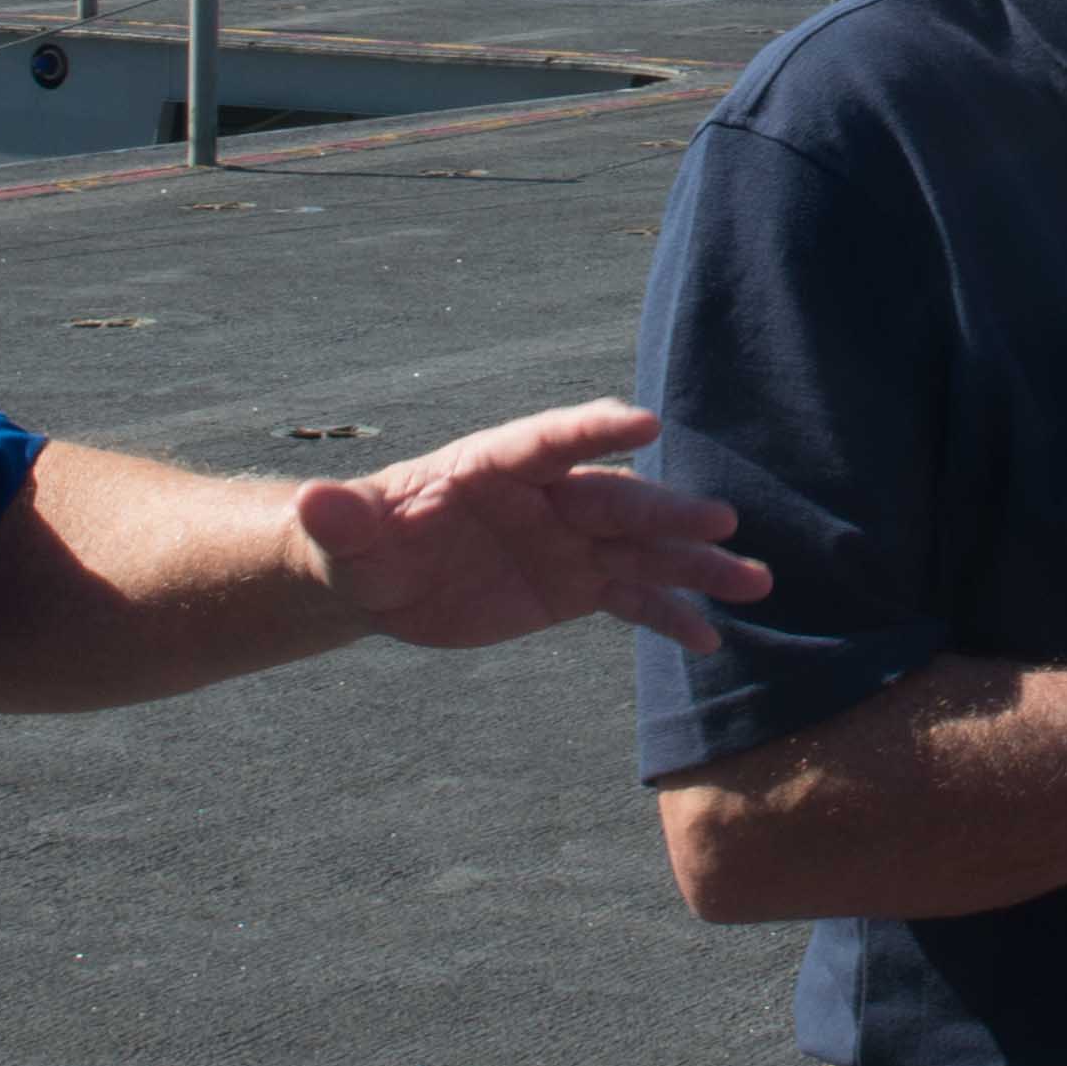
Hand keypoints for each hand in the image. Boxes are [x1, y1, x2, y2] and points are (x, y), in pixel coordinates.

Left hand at [295, 397, 769, 655]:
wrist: (380, 578)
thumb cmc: (357, 546)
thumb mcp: (341, 540)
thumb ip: (339, 521)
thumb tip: (310, 501)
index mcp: (491, 466)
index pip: (549, 441)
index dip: (593, 432)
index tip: (645, 426)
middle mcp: (543, 497)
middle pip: (612, 498)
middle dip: (665, 510)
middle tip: (719, 521)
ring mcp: (566, 541)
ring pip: (641, 548)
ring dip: (695, 563)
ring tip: (756, 582)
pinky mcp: (573, 586)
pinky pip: (631, 599)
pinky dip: (670, 616)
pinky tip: (712, 639)